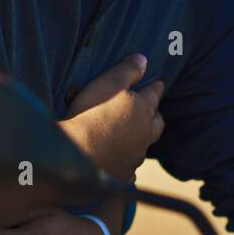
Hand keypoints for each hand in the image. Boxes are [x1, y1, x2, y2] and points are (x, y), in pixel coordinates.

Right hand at [61, 54, 164, 182]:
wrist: (75, 156)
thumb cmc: (90, 115)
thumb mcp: (108, 83)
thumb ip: (127, 71)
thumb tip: (144, 60)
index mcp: (144, 110)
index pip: (154, 94)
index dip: (156, 87)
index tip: (158, 84)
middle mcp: (144, 135)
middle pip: (157, 123)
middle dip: (155, 115)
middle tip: (153, 110)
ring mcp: (134, 157)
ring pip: (144, 145)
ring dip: (141, 138)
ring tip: (134, 134)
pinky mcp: (122, 175)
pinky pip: (130, 167)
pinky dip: (128, 160)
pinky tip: (121, 160)